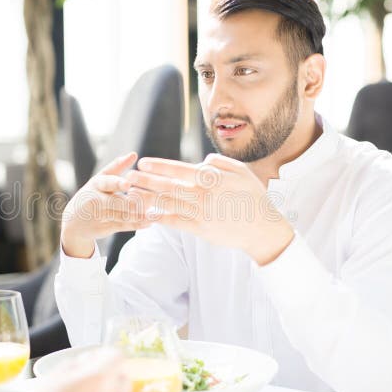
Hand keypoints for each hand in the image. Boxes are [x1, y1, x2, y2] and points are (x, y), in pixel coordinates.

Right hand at [61, 152, 152, 257]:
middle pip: (116, 201)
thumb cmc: (93, 194)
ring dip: (138, 215)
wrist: (75, 221)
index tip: (128, 184)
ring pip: (121, 215)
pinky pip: (123, 226)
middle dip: (133, 202)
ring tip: (153, 213)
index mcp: (97, 184)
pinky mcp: (104, 228)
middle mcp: (95, 199)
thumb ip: (117, 167)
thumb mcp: (101, 179)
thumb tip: (134, 154)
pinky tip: (149, 222)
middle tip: (149, 202)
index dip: (118, 183)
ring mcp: (99, 215)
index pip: (108, 182)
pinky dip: (137, 224)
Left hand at [126, 153, 294, 264]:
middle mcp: (203, 195)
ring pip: (168, 204)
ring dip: (147, 198)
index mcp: (212, 178)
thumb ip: (219, 162)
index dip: (159, 166)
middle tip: (128, 177)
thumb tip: (201, 161)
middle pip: (168, 186)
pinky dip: (160, 218)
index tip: (143, 163)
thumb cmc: (252, 196)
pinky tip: (147, 214)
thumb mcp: (241, 171)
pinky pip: (176, 222)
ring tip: (132, 193)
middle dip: (146, 181)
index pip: (179, 170)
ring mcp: (201, 213)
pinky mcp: (201, 230)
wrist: (262, 228)